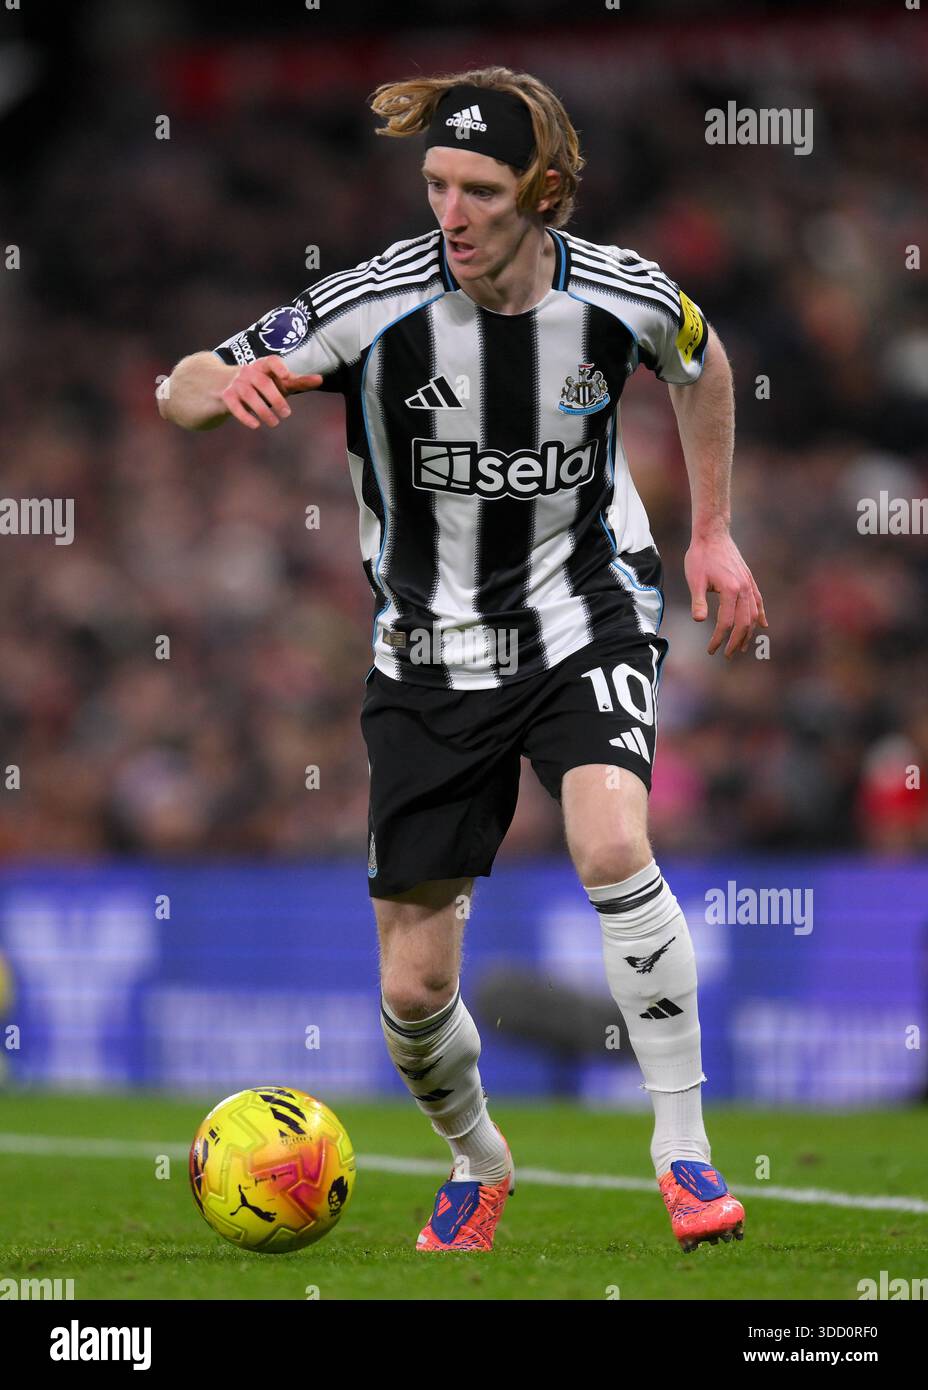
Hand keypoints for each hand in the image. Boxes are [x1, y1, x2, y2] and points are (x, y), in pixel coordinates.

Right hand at [220, 356, 322, 429]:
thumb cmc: (261, 383)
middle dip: (276, 399)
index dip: (278, 366)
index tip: (287, 376)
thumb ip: (299, 381)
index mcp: (263, 365)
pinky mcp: (226, 396)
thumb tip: (321, 379)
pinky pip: (235, 406)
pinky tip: (256, 425)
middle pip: (263, 382)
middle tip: (287, 414)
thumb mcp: (279, 381)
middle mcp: (249, 371)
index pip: (271, 360)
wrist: (223, 383)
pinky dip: (245, 416)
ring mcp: (236, 383)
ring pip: (249, 395)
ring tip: (274, 423)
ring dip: (263, 411)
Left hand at [685, 527, 767, 658]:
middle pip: (744, 623)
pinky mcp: (749, 580)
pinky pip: (759, 602)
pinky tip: (762, 625)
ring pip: (754, 614)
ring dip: (749, 633)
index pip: (726, 622)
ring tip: (742, 647)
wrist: (713, 534)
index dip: (719, 639)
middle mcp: (744, 588)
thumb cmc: (701, 556)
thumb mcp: (695, 579)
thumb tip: (700, 621)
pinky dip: (761, 615)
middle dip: (736, 642)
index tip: (710, 650)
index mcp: (730, 590)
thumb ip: (699, 601)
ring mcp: (749, 584)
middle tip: (728, 655)